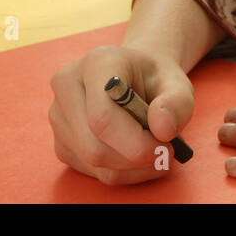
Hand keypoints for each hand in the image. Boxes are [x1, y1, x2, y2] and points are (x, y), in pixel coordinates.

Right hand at [49, 44, 195, 184]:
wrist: (136, 78)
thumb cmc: (155, 80)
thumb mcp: (178, 83)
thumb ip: (178, 103)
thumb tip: (163, 130)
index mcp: (96, 63)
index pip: (103, 117)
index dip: (136, 143)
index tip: (167, 146)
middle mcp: (68, 86)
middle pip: (94, 147)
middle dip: (135, 159)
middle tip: (165, 152)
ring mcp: (58, 115)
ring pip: (94, 163)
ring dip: (132, 168)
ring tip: (154, 150)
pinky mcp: (60, 141)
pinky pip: (91, 171)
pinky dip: (122, 172)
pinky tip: (136, 155)